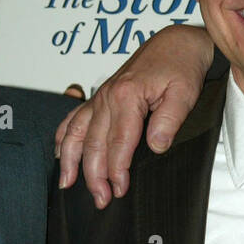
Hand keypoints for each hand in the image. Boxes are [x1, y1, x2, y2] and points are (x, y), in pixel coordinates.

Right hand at [55, 24, 213, 205]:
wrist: (176, 43)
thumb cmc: (181, 65)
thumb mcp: (184, 93)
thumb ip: (169, 120)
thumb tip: (156, 145)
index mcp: (127, 96)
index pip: (118, 143)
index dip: (117, 170)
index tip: (120, 190)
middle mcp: (107, 96)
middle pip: (94, 144)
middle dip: (94, 176)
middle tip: (102, 200)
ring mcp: (100, 96)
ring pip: (76, 132)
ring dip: (70, 161)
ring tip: (68, 185)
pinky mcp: (100, 96)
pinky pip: (74, 118)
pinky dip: (63, 137)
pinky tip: (59, 155)